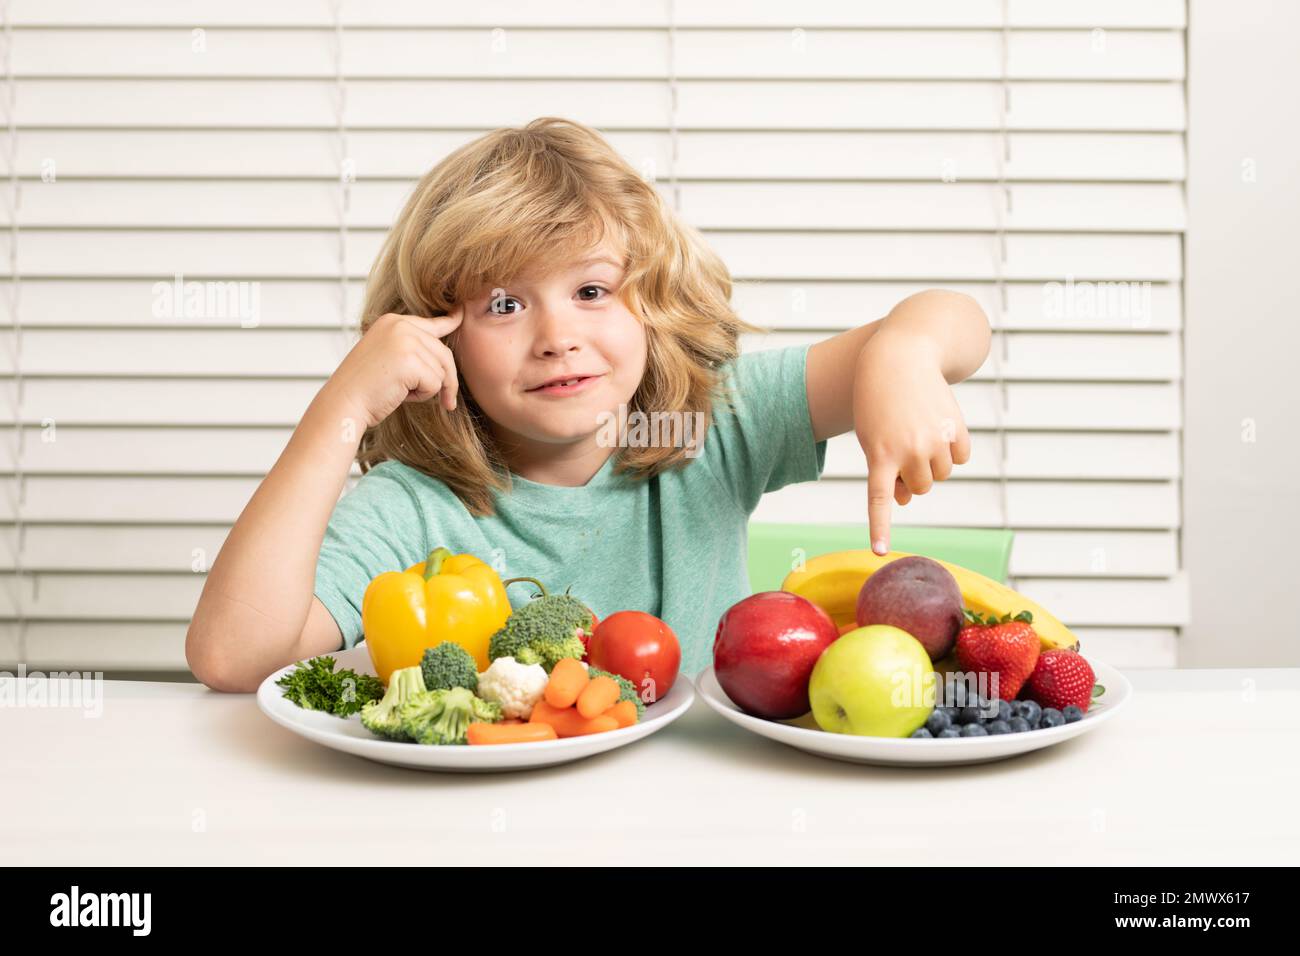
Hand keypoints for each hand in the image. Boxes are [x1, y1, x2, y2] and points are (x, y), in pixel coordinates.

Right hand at [321, 309, 463, 429]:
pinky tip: (398, 393)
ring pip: (441, 370)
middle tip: (447, 402)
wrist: (343, 402)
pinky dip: (422, 396)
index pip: (431, 324)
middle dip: (447, 381)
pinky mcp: (410, 360)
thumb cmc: (364, 387)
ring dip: (426, 389)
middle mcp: (399, 325)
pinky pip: (435, 383)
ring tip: (399, 390)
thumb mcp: (387, 356)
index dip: (450, 323)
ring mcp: (405, 340)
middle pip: (444, 353)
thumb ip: (412, 348)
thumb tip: (442, 350)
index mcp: (392, 322)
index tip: (461, 315)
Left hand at [853, 330, 971, 554]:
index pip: (879, 499)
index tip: (880, 552)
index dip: (880, 527)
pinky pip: (960, 457)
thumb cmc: (878, 403)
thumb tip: (910, 498)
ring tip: (918, 432)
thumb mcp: (872, 437)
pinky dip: (952, 449)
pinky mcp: (956, 428)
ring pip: (940, 475)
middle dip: (913, 475)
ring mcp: (935, 440)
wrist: (899, 358)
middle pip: (919, 488)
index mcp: (879, 454)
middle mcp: (910, 451)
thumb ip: (888, 472)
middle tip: (903, 446)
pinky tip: (940, 426)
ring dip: (932, 462)